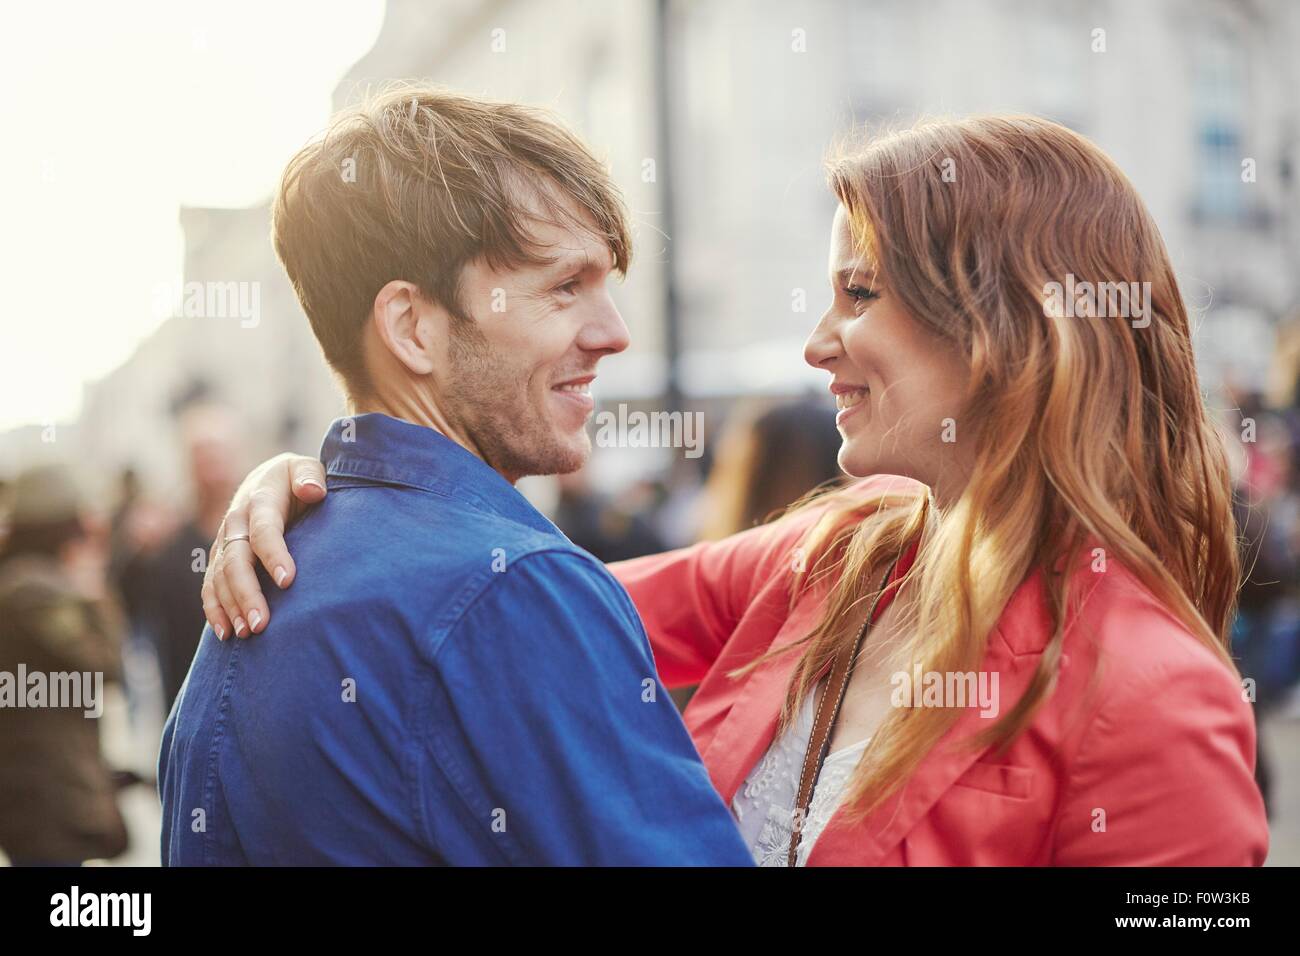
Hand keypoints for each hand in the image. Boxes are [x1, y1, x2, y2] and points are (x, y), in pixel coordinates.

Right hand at [202, 453, 326, 639]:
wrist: (267, 480)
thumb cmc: (296, 480)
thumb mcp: (306, 469)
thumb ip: (310, 476)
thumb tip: (313, 491)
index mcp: (259, 500)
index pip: (264, 530)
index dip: (274, 554)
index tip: (289, 581)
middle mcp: (235, 521)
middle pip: (236, 560)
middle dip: (247, 593)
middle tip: (261, 624)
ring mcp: (224, 541)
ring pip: (220, 577)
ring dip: (231, 607)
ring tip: (247, 634)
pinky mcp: (219, 558)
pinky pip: (210, 586)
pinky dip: (214, 610)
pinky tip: (225, 633)